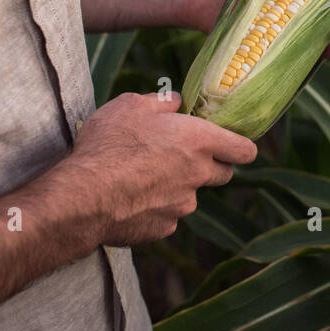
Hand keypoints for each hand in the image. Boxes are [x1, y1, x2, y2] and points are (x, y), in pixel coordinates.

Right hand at [62, 92, 255, 244]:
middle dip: (209, 165)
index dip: (240, 146)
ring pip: (190, 195)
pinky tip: (130, 199)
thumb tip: (176, 102)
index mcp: (199, 141)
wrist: (84, 196)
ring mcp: (182, 206)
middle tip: (179, 156)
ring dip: (176, 187)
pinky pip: (167, 216)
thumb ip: (161, 102)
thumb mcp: (131, 105)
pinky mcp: (163, 228)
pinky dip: (155, 208)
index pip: (245, 150)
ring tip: (141, 177)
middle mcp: (198, 175)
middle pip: (223, 174)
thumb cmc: (109, 144)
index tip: (230, 144)